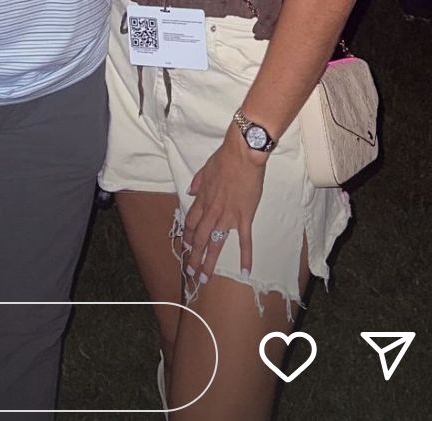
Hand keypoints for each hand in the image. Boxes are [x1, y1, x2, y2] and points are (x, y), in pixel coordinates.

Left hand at [182, 126, 266, 283]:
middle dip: (193, 257)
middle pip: (199, 238)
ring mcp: (228, 216)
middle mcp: (212, 211)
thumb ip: (197, 183)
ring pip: (215, 243)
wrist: (243, 154)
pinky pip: (244, 240)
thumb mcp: (205, 169)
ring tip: (204, 278)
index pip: (190, 223)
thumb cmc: (225, 158)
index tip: (186, 249)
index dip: (187, 238)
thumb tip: (190, 192)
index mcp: (202, 199)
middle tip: (190, 273)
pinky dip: (245, 256)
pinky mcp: (244, 216)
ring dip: (208, 262)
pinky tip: (245, 270)